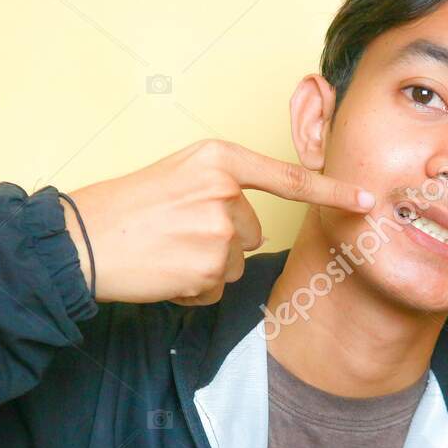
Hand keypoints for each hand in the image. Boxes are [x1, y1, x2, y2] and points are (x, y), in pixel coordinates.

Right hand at [59, 139, 375, 305]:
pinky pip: (216, 288)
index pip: (287, 178)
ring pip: (234, 262)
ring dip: (204, 267)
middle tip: (172, 235)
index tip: (367, 200)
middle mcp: (224, 189)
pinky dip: (191, 289)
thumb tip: (248, 216)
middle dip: (220, 242)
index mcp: (218, 158)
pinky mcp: (208, 266)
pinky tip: (162, 272)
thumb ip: (219, 185)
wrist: (81, 240)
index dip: (332, 190)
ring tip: (164, 253)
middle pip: (252, 232)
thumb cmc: (123, 209)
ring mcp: (218, 229)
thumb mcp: (177, 175)